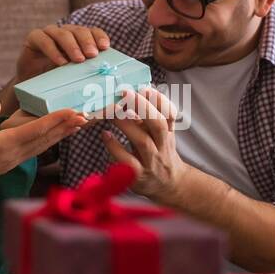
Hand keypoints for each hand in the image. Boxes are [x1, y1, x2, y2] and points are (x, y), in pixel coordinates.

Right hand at [0, 99, 85, 188]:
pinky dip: (51, 140)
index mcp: (5, 144)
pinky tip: (58, 136)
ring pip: (45, 145)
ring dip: (62, 133)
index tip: (72, 111)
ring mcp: (16, 159)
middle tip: (85, 115)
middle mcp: (15, 153)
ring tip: (78, 124)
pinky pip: (38, 149)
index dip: (55, 119)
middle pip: (46, 138)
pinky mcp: (14, 162)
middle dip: (66, 126)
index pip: (36, 129)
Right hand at [15, 24, 110, 82]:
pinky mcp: (34, 38)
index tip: (105, 47)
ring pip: (62, 33)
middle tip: (92, 55)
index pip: (92, 31)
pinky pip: (44, 39)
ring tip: (78, 60)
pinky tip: (60, 62)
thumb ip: (89, 71)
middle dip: (87, 42)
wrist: (33, 87)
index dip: (99, 36)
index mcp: (78, 38)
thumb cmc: (58, 81)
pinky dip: (53, 50)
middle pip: (78, 30)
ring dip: (72, 46)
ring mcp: (49, 33)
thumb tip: (108, 76)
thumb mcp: (76, 75)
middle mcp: (65, 32)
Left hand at [99, 87, 186, 203]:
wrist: (169, 185)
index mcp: (168, 133)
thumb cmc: (159, 153)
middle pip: (158, 125)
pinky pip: (127, 161)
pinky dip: (115, 147)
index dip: (160, 101)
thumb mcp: (161, 135)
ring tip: (112, 110)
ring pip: (143, 142)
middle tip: (125, 93)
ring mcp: (151, 162)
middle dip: (143, 107)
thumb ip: (151, 116)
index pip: (169, 114)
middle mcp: (162, 147)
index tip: (145, 88)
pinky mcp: (138, 176)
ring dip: (126, 124)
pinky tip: (105, 135)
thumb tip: (137, 91)